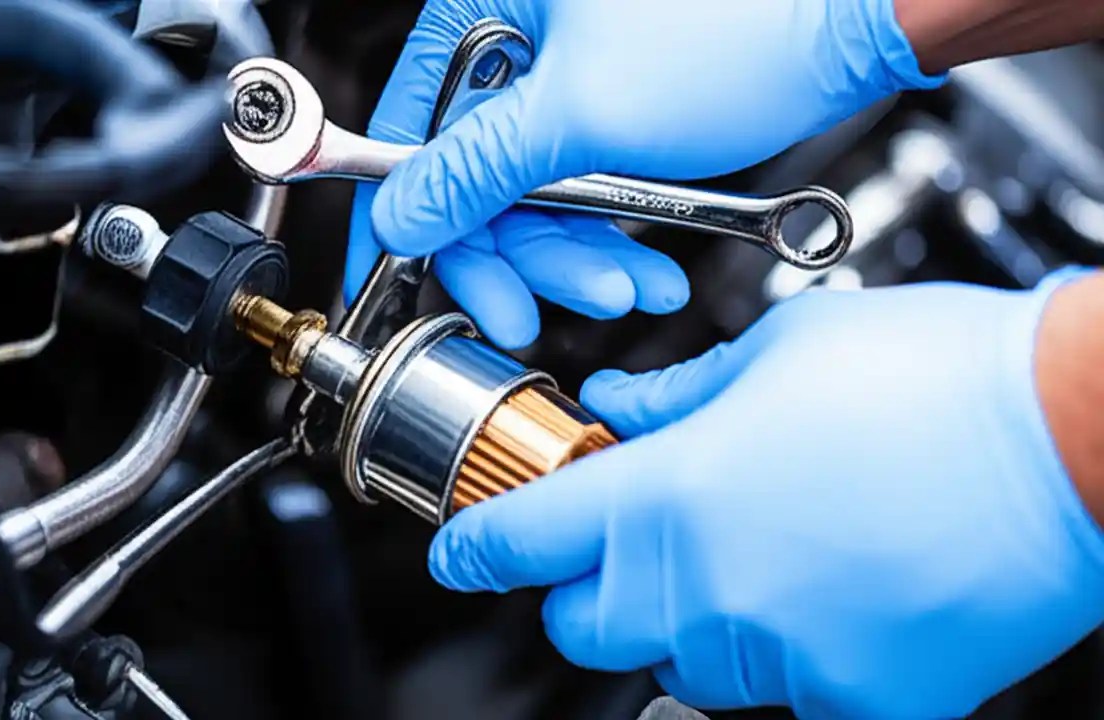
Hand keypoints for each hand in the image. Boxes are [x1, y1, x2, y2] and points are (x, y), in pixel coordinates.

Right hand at [346, 0, 944, 348]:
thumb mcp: (582, 115)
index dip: (402, 216)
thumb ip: (477, 173)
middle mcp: (521, 39)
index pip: (410, 126)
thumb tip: (402, 215)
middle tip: (529, 311)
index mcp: (488, 5)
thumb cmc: (743, 24)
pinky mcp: (616, 111)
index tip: (391, 280)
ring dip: (572, 258)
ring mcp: (570, 78)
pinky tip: (641, 268)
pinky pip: (584, 193)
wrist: (860, 20)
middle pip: (473, 179)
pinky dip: (608, 238)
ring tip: (619, 287)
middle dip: (514, 256)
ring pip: (533, 198)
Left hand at [427, 270, 1103, 717]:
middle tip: (633, 535)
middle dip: (589, 582)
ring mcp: (783, 658)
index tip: (461, 548)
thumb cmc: (937, 379)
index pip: (522, 539)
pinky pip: (778, 693)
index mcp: (672, 494)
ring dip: (688, 614)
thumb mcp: (779, 350)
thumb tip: (620, 404)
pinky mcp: (859, 700)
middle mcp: (711, 588)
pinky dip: (779, 651)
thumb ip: (677, 392)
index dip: (477, 543)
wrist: (1073, 434)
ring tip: (758, 545)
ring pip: (680, 662)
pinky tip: (824, 588)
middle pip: (585, 623)